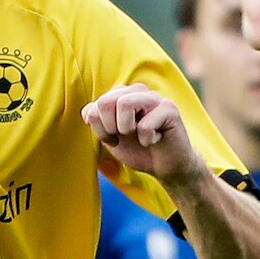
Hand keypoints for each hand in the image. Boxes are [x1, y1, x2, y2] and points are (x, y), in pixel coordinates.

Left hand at [84, 84, 204, 184]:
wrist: (166, 167)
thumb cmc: (138, 150)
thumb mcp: (110, 137)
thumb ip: (97, 122)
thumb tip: (90, 112)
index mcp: (121, 95)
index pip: (94, 106)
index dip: (99, 129)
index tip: (113, 139)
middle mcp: (137, 91)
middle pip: (105, 101)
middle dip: (110, 128)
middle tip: (123, 137)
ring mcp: (154, 97)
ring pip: (124, 103)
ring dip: (126, 128)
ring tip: (137, 135)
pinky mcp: (169, 108)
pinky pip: (145, 125)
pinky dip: (147, 140)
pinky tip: (156, 139)